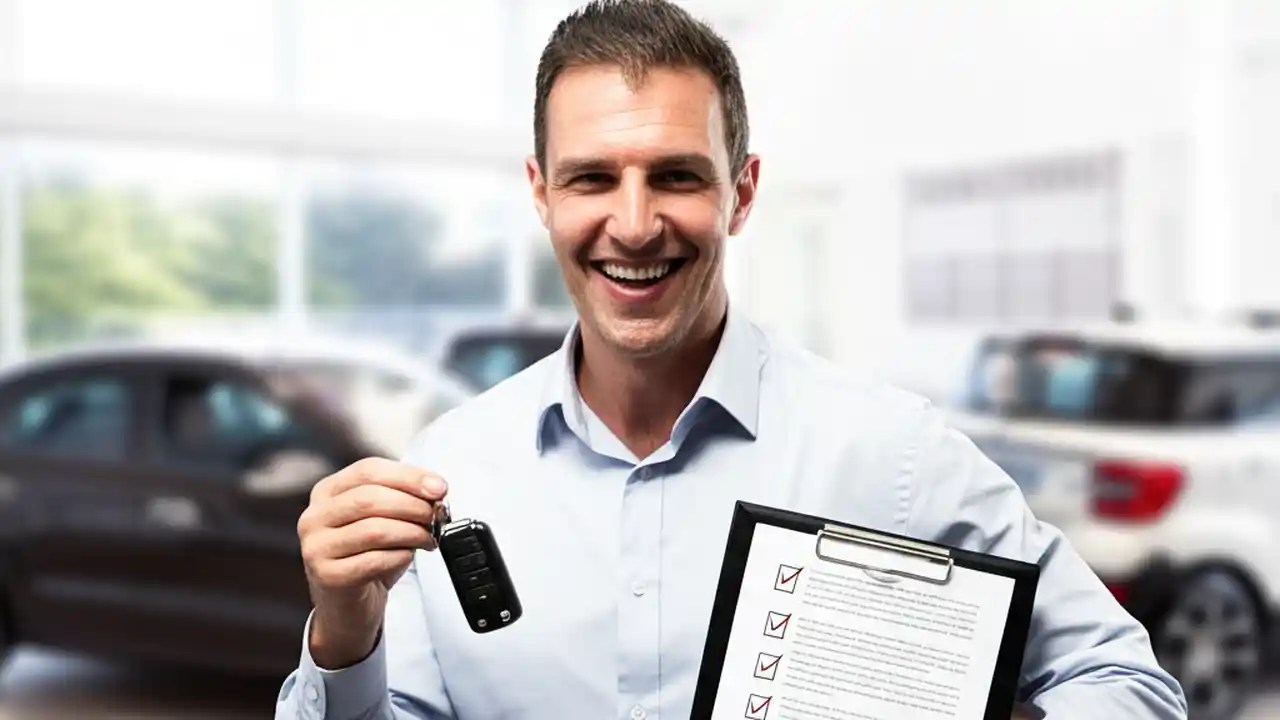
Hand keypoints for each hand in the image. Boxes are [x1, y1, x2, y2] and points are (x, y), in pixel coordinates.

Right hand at [297, 457, 446, 668]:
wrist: (349, 606)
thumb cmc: (369, 556)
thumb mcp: (384, 518)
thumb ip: (403, 498)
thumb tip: (436, 491)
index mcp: (327, 491)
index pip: (369, 470)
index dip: (409, 476)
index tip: (440, 488)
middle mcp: (314, 516)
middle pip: (370, 498)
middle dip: (412, 505)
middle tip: (437, 516)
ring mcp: (316, 547)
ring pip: (374, 530)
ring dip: (411, 532)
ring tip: (428, 538)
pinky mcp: (327, 576)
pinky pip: (373, 561)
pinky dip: (399, 557)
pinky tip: (408, 556)